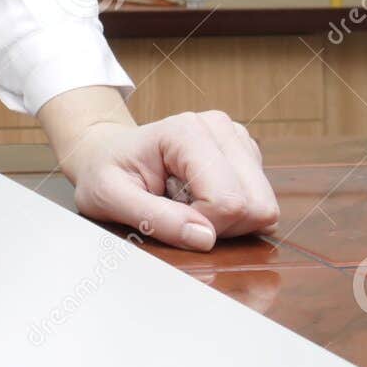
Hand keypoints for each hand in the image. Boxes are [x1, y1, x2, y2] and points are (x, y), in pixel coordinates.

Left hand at [36, 88, 279, 250]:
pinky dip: (232, 214)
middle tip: (178, 212)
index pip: (227, 200)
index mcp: (186, 131)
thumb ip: (154, 218)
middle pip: (255, 205)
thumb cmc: (103, 172)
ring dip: (227, 220)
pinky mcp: (245, 155)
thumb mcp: (109, 197)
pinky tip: (199, 198)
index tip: (168, 214)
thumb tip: (205, 238)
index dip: (202, 224)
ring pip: (264, 207)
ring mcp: (236, 139)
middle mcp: (219, 128)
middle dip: (220, 224)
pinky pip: (260, 204)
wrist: (105, 153)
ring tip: (184, 203)